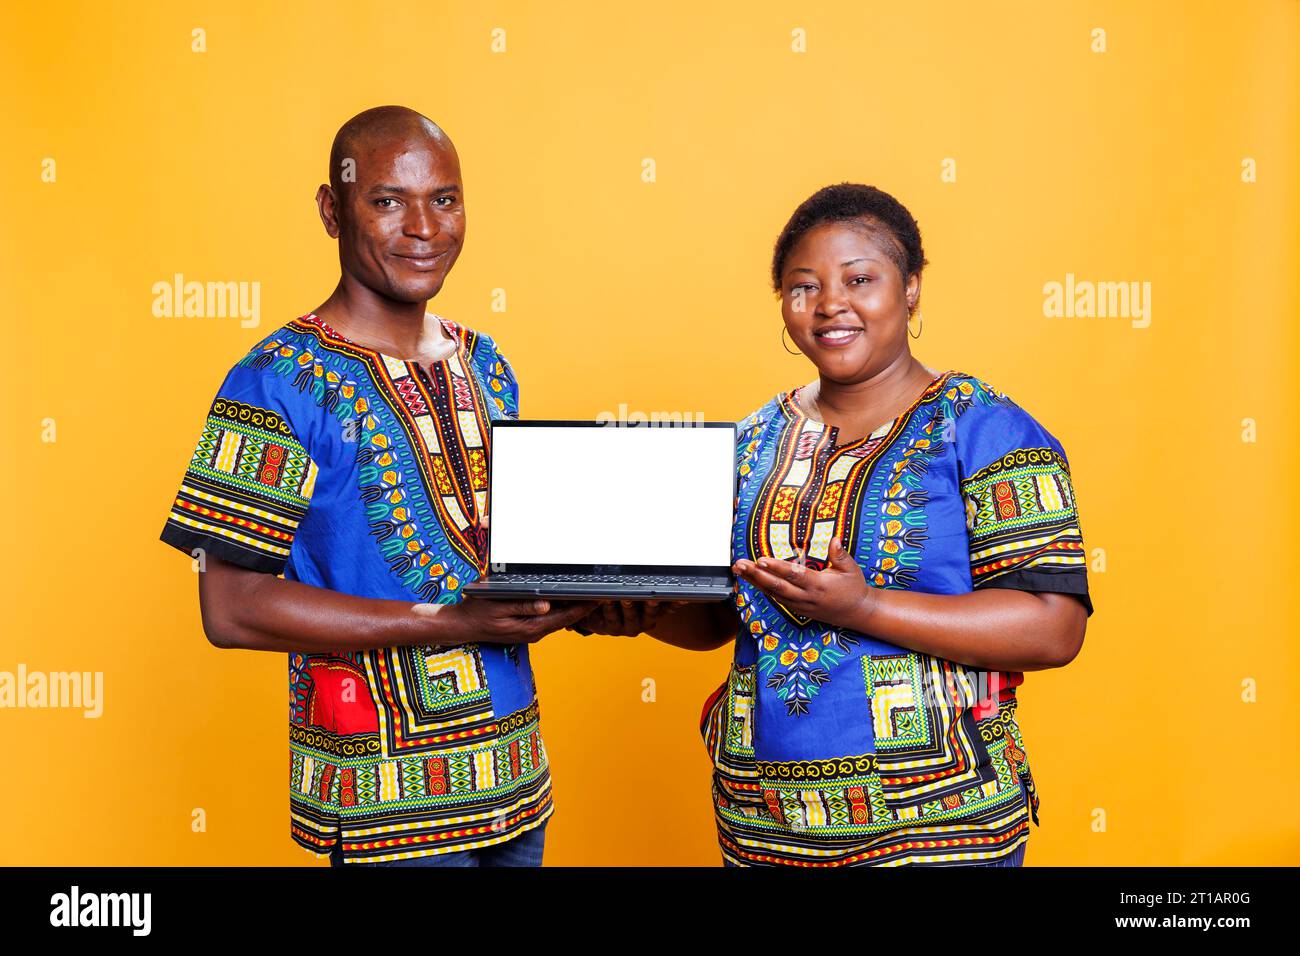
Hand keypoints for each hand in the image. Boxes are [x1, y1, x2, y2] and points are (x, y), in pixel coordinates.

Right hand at [424, 596, 598, 645]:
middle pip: (567, 619)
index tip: (600, 597)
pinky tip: (569, 599)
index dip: (584, 607)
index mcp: (530, 628)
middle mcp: (534, 632)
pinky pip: (551, 618)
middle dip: (586, 606)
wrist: (461, 625)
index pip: (565, 617)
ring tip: (593, 593)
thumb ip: (523, 605)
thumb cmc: (477, 612)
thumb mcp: (498, 605)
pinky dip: (563, 609)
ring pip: (560, 619)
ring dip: (576, 607)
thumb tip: (546, 605)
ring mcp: (531, 630)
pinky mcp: (527, 626)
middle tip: (604, 592)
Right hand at [573, 600, 689, 636]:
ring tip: (653, 598)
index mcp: (613, 627)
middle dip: (629, 605)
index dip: (609, 609)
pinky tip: (682, 598)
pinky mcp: (658, 616)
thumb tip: (559, 598)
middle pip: (630, 616)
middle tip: (628, 595)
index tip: (606, 599)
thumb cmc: (599, 612)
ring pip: (649, 615)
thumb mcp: (587, 611)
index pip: (610, 618)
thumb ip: (579, 607)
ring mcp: (645, 622)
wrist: (617, 620)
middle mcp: (630, 627)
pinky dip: (675, 604)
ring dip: (652, 606)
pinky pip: (668, 610)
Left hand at [732, 538, 877, 628]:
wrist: (857, 612)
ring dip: (755, 581)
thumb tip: (834, 539)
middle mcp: (807, 597)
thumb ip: (840, 555)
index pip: (794, 575)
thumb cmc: (854, 588)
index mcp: (819, 586)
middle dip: (756, 575)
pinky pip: (777, 598)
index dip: (776, 568)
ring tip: (740, 569)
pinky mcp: (798, 609)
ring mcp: (801, 605)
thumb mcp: (851, 569)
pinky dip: (763, 588)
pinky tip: (751, 579)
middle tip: (741, 564)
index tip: (761, 560)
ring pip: (773, 593)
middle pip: (777, 586)